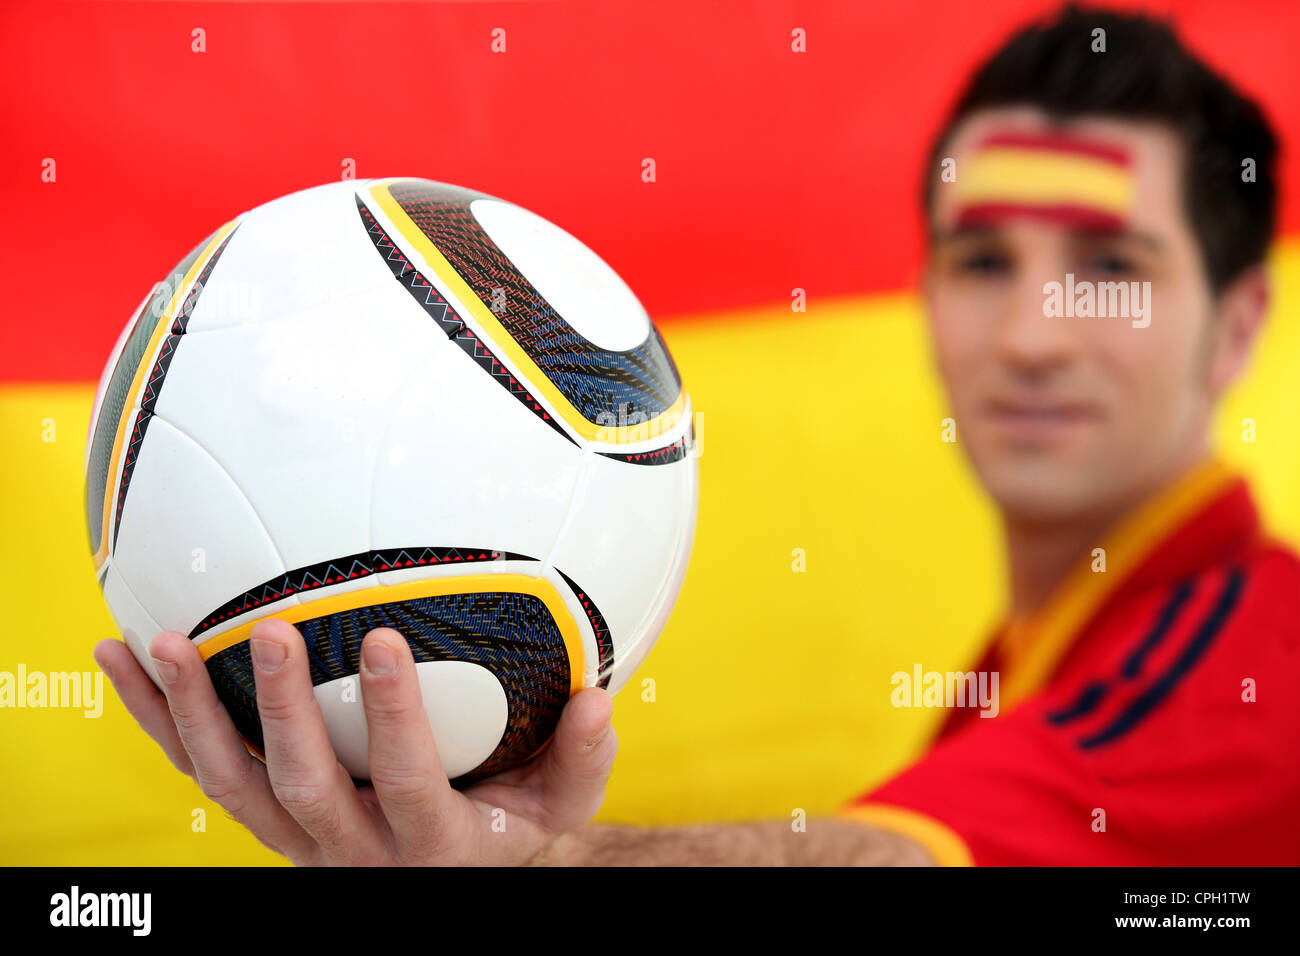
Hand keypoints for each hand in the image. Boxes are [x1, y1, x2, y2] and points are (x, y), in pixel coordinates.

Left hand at [93, 618, 616, 865]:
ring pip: (230, 788)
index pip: (411, 784)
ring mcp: (296, 840)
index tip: (387, 639)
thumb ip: (582, 760)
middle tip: (273, 630)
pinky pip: (198, 773)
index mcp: (433, 846)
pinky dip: (156, 720)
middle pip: (303, 787)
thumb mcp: (561, 806)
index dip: (396, 718)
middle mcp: (353, 853)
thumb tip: (599, 701)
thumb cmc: (509, 824)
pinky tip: (124, 658)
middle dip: (284, 710)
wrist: (448, 873)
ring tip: (165, 645)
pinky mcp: (262, 820)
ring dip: (191, 717)